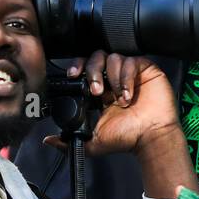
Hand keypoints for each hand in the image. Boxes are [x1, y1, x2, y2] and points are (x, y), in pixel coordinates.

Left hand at [44, 52, 181, 157]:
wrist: (151, 137)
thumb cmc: (127, 138)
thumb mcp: (93, 141)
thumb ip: (69, 141)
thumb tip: (48, 140)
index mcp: (100, 91)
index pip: (85, 69)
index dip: (78, 68)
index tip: (73, 76)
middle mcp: (113, 79)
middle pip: (96, 58)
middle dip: (93, 72)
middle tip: (97, 91)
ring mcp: (129, 72)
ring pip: (113, 57)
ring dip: (113, 77)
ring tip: (118, 98)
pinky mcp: (145, 69)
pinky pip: (131, 61)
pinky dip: (127, 76)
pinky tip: (129, 94)